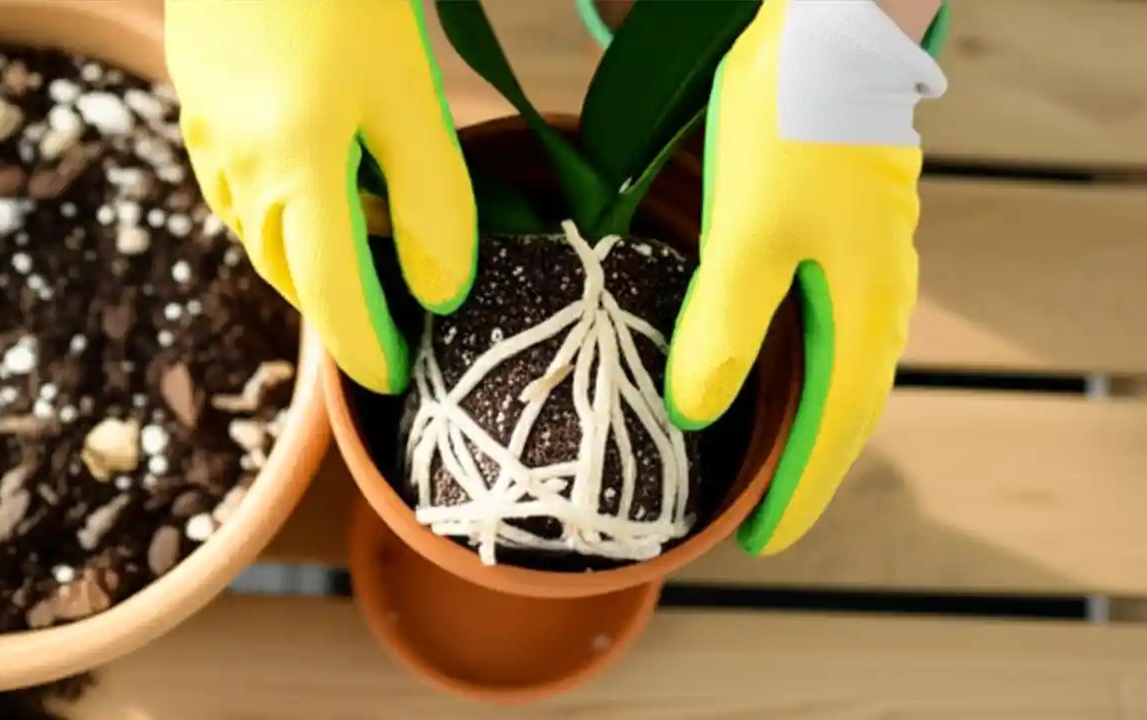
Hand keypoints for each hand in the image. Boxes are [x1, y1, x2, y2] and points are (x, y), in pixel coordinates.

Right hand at [164, 0, 475, 394]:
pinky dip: (285, 206)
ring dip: (311, 255)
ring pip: (260, 232)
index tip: (393, 383)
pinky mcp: (199, 102)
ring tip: (368, 242)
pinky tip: (319, 174)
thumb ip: (432, 200)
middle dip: (340, 304)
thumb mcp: (411, 98)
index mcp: (294, 173)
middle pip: (290, 272)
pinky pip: (241, 186)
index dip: (366, 348)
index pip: (332, 297)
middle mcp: (239, 168)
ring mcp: (208, 135)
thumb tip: (443, 291)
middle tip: (394, 311)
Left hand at [664, 0, 946, 554]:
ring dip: (808, 421)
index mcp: (863, 311)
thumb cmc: (788, 130)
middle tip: (765, 519)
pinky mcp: (850, 234)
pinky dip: (802, 367)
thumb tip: (698, 410)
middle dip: (808, 469)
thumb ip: (724, 329)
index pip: (834, 430)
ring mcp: (870, 264)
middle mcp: (879, 298)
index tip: (762, 545)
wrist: (831, 34)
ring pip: (840, 368)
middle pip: (847, 409)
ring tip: (767, 459)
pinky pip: (830, 327)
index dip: (798, 491)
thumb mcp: (746, 237)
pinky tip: (772, 364)